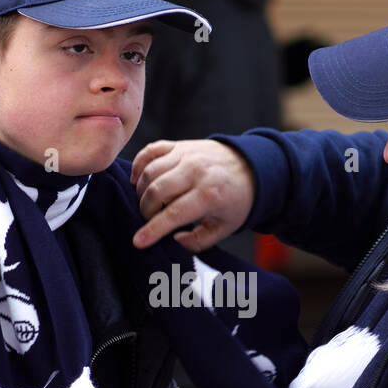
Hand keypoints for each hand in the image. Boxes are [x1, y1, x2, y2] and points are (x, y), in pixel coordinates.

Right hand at [129, 139, 255, 250]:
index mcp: (210, 194)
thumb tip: (174, 239)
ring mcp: (186, 154)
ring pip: (150, 171)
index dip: (153, 229)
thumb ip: (198, 241)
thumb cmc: (235, 201)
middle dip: (146, 210)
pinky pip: (150, 151)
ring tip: (148, 203)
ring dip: (141, 191)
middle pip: (156, 191)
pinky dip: (139, 165)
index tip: (138, 241)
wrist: (250, 167)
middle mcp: (196, 171)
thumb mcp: (224, 228)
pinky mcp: (179, 145)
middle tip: (150, 219)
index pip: (174, 213)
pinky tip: (137, 181)